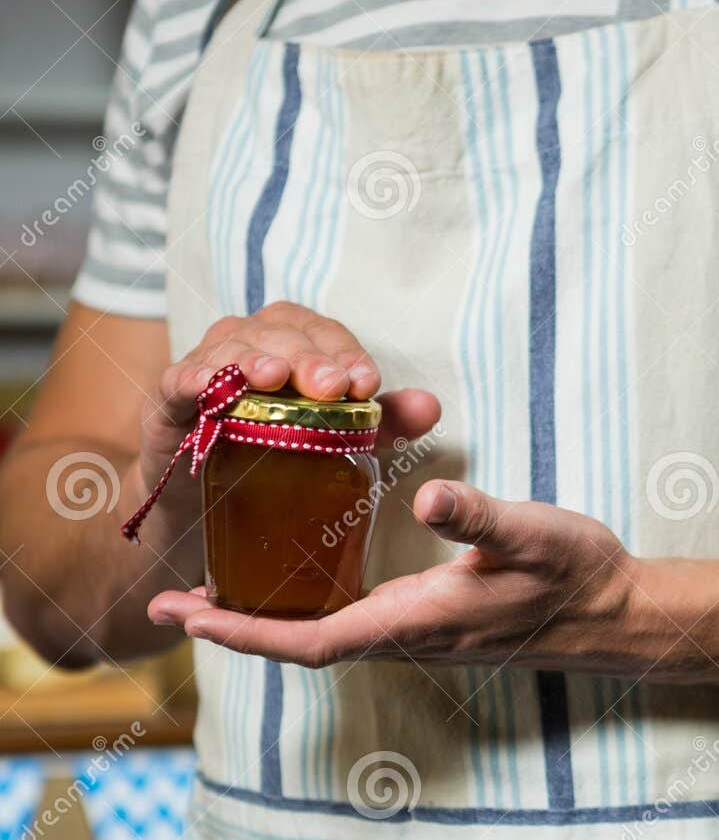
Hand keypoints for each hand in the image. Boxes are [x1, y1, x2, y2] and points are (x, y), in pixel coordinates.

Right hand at [133, 300, 437, 542]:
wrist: (203, 508)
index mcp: (288, 345)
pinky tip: (212, 389)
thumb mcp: (335, 441)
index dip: (343, 349)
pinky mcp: (167, 404)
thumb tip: (431, 408)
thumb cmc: (273, 459)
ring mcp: (203, 371)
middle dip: (306, 355)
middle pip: (276, 332)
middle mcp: (244, 346)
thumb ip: (380, 422)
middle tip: (332, 386)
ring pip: (228, 346)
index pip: (318, 331)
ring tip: (274, 379)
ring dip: (253, 359)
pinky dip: (194, 379)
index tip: (367, 383)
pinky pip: (177, 380)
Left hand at [148, 480, 642, 671]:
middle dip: (233, 630)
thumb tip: (425, 495)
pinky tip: (286, 583)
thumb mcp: (534, 533)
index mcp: (418, 619)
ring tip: (207, 597)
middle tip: (169, 606)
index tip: (188, 617)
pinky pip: (345, 628)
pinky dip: (300, 613)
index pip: (313, 638)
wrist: (613, 615)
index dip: (246, 632)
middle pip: (300, 646)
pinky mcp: (427, 623)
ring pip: (320, 639)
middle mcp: (407, 637)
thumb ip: (480, 517)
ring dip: (261, 624)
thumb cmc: (576, 574)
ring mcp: (416, 636)